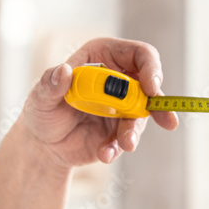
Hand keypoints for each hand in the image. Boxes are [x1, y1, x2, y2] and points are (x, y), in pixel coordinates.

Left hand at [18, 38, 179, 169]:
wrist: (42, 145)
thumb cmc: (42, 110)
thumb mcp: (40, 96)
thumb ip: (50, 84)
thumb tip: (63, 71)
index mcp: (104, 58)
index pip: (140, 54)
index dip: (151, 68)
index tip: (151, 87)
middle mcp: (119, 80)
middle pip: (151, 86)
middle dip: (158, 104)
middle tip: (168, 121)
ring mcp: (123, 108)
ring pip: (142, 116)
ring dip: (134, 131)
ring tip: (125, 144)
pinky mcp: (120, 131)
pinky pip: (127, 138)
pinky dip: (117, 147)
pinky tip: (105, 154)